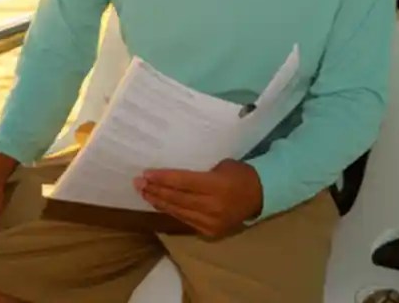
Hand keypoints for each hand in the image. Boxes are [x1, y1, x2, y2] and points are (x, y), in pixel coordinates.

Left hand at [135, 159, 262, 237]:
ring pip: (178, 211)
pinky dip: (171, 211)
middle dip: (155, 190)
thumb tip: (173, 177)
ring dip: (159, 202)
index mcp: (216, 186)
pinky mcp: (209, 231)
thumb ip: (199, 173)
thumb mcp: (221, 166)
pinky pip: (185, 220)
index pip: (182, 182)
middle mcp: (212, 206)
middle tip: (138, 183)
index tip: (145, 174)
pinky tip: (160, 204)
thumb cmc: (240, 174)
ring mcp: (211, 221)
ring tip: (144, 193)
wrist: (260, 196)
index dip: (162, 178)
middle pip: (177, 198)